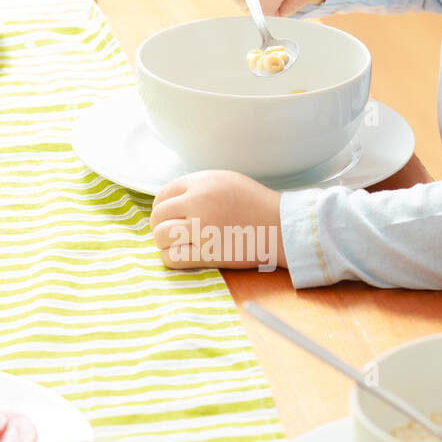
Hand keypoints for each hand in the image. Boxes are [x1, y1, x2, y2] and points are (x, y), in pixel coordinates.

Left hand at [150, 171, 285, 270]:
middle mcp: (199, 202)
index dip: (161, 209)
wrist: (283, 227)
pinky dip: (170, 259)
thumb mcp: (228, 181)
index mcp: (203, 182)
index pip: (164, 194)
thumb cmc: (258, 206)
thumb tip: (172, 202)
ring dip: (164, 243)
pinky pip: (172, 258)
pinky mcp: (208, 253)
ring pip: (161, 236)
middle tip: (170, 235)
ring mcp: (202, 228)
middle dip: (160, 227)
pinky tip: (181, 258)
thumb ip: (199, 187)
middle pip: (158, 216)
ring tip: (177, 246)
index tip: (166, 219)